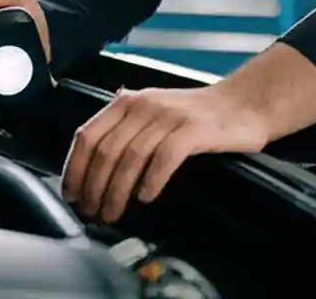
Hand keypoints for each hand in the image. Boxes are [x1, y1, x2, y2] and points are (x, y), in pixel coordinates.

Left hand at [61, 84, 269, 222]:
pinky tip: (145, 198)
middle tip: (92, 212)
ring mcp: (169, 116)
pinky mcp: (194, 130)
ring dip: (117, 191)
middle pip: (106, 150)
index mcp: (126, 102)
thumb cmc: (195, 115)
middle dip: (93, 187)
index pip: (87, 135)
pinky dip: (151, 180)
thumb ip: (123, 131)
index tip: (71, 194)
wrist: (243, 103)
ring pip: (131, 157)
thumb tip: (91, 170)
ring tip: (112, 212)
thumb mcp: (151, 113)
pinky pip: (164, 158)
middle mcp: (143, 105)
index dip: (75, 168)